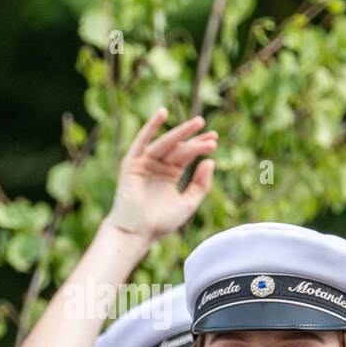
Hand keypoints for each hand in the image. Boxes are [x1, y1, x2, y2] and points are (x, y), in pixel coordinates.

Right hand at [106, 108, 216, 241]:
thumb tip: (210, 161)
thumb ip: (200, 184)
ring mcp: (144, 163)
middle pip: (178, 148)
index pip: (186, 156)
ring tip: (198, 123)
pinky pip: (142, 142)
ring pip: (166, 144)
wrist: (136, 233)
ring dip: (181, 132)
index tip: (214, 140)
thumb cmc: (160, 223)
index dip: (200, 147)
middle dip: (194, 139)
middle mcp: (157, 166)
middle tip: (210, 131)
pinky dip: (150, 127)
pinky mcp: (131, 163)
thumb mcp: (188, 203)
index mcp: (169, 175)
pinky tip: (162, 114)